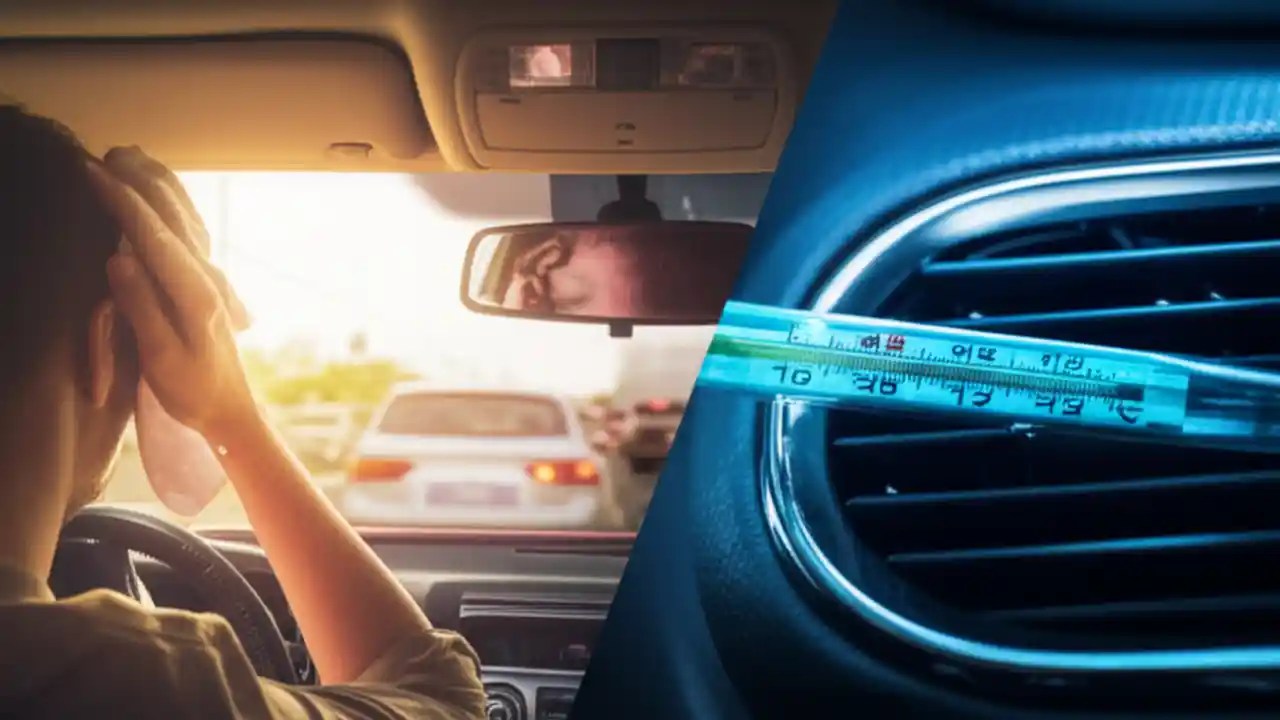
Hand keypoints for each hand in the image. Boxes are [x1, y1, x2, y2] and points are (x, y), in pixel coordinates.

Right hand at [87, 147, 256, 441]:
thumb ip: (142, 307)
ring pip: (183, 215)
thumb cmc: (192, 392)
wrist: (231, 409)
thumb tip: (118, 258)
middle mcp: (206, 277)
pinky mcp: (206, 282)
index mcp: (193, 293)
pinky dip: (171, 200)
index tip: (91, 170)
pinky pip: (188, 227)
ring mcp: (209, 276)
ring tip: (126, 155)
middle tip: (101, 151)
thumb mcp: (162, 359)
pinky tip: (158, 190)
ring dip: (156, 182)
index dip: (121, 200)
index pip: (153, 234)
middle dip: (136, 179)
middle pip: (170, 214)